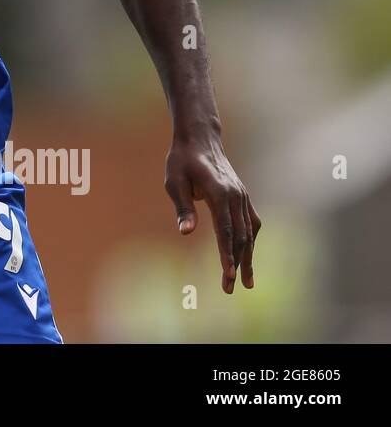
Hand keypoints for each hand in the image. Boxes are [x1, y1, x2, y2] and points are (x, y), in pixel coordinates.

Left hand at [164, 127, 261, 293]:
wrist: (199, 138)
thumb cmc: (181, 160)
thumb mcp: (174, 181)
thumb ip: (183, 207)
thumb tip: (186, 232)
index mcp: (219, 192)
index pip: (225, 231)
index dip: (227, 255)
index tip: (227, 275)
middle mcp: (236, 195)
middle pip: (240, 236)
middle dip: (237, 264)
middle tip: (231, 288)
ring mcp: (242, 195)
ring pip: (249, 232)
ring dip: (247, 257)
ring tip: (246, 281)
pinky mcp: (243, 195)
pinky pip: (252, 222)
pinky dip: (251, 240)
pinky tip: (247, 255)